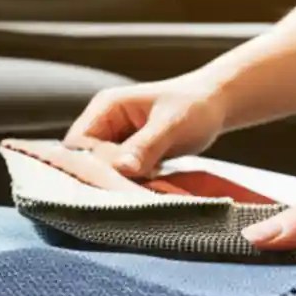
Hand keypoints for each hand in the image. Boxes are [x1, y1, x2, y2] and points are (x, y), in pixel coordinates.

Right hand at [62, 75, 227, 177]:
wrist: (217, 104)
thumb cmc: (195, 106)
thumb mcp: (171, 124)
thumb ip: (145, 145)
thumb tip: (121, 168)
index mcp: (106, 107)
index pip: (79, 143)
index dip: (91, 164)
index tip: (115, 180)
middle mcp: (105, 123)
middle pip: (87, 159)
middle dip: (105, 176)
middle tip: (131, 190)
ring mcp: (116, 140)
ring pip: (104, 169)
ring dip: (119, 182)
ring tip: (142, 190)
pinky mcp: (130, 155)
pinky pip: (120, 174)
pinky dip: (131, 183)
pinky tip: (147, 190)